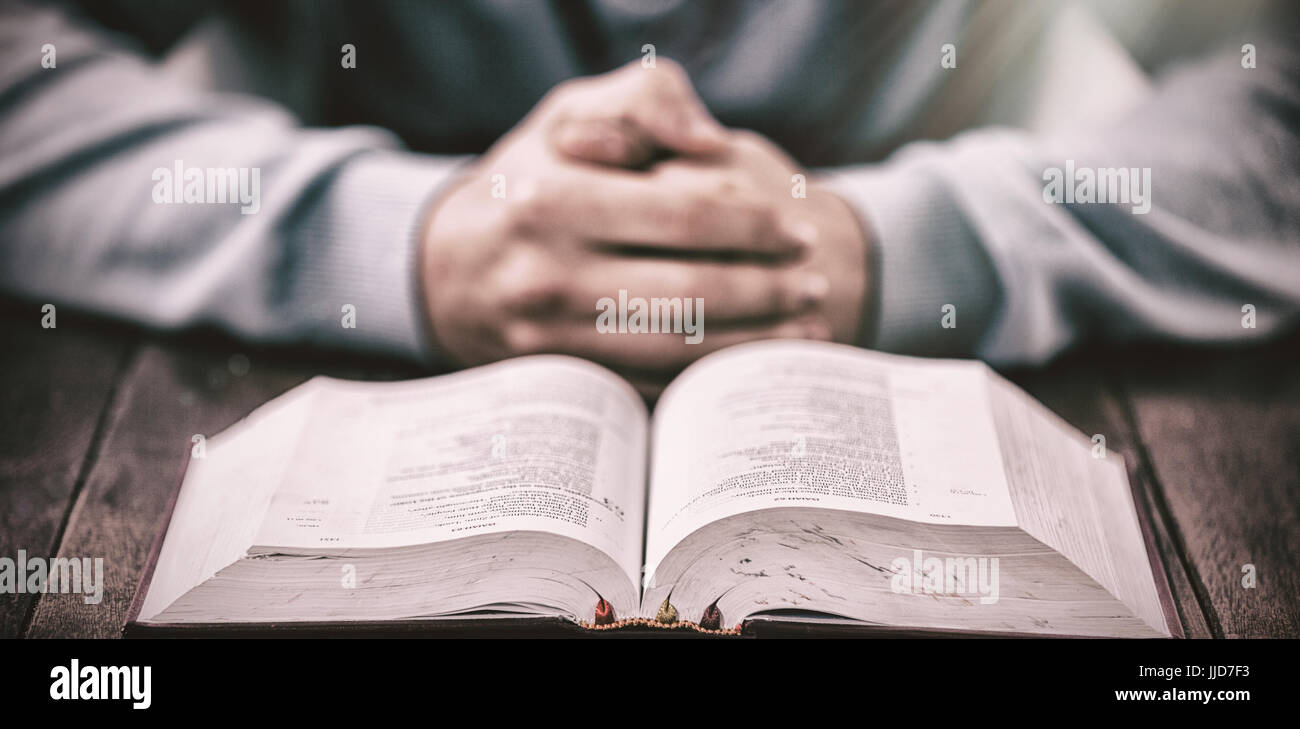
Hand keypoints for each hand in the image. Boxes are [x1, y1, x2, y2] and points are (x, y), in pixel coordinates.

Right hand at [420, 61, 830, 393]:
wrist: (444, 264)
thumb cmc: (526, 178)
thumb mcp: (567, 114)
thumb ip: (643, 100)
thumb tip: (711, 141)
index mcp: (552, 199)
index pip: (682, 216)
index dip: (754, 228)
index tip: (798, 232)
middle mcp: (546, 273)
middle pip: (688, 291)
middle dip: (768, 292)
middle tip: (815, 286)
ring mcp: (547, 337)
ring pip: (675, 348)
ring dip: (752, 343)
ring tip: (806, 330)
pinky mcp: (558, 379)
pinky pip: (648, 384)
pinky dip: (708, 377)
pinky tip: (752, 362)